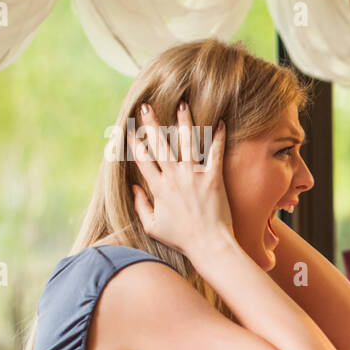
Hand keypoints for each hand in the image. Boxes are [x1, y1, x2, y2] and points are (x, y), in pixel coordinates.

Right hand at [128, 101, 232, 258]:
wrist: (210, 245)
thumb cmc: (182, 238)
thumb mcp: (153, 226)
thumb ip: (140, 206)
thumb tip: (134, 189)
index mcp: (158, 189)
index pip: (142, 160)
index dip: (134, 143)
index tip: (129, 129)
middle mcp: (174, 178)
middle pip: (159, 145)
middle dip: (151, 124)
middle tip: (146, 106)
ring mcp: (194, 176)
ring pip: (186, 143)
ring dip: (184, 122)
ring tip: (182, 104)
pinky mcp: (214, 178)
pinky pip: (215, 153)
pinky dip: (217, 137)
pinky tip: (219, 122)